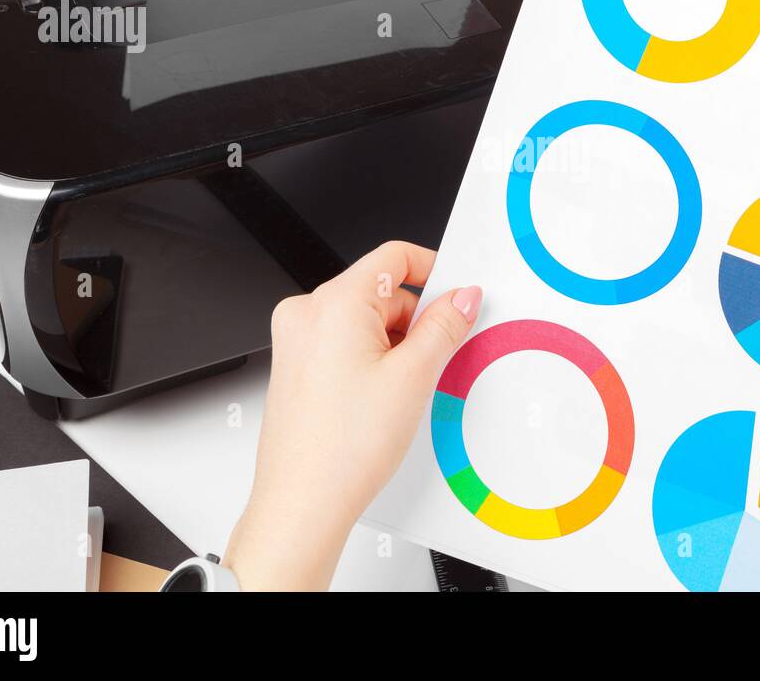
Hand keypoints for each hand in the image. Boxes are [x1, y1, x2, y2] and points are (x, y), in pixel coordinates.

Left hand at [223, 241, 480, 589]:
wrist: (302, 504)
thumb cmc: (342, 448)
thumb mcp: (414, 377)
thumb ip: (445, 325)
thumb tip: (463, 296)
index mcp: (333, 301)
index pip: (394, 256)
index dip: (434, 271)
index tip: (459, 297)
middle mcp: (307, 312)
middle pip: (381, 290)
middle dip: (415, 320)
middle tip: (436, 360)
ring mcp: (296, 340)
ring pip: (364, 320)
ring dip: (394, 345)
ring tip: (403, 392)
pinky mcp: (296, 366)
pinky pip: (344, 343)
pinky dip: (371, 360)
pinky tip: (382, 400)